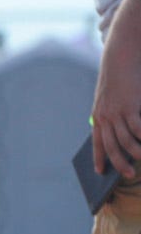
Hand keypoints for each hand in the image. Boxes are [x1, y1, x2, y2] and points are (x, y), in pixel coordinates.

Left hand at [96, 50, 140, 179]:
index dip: (99, 157)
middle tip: (126, 175)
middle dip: (119, 162)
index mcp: (99, 117)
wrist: (120, 58)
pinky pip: (138, 128)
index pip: (97, 142)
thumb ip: (114, 115)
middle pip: (111, 146)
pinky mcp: (130, 106)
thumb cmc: (119, 79)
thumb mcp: (112, 98)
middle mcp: (105, 117)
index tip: (100, 171)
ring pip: (126, 140)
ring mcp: (117, 112)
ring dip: (136, 153)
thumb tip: (123, 133)